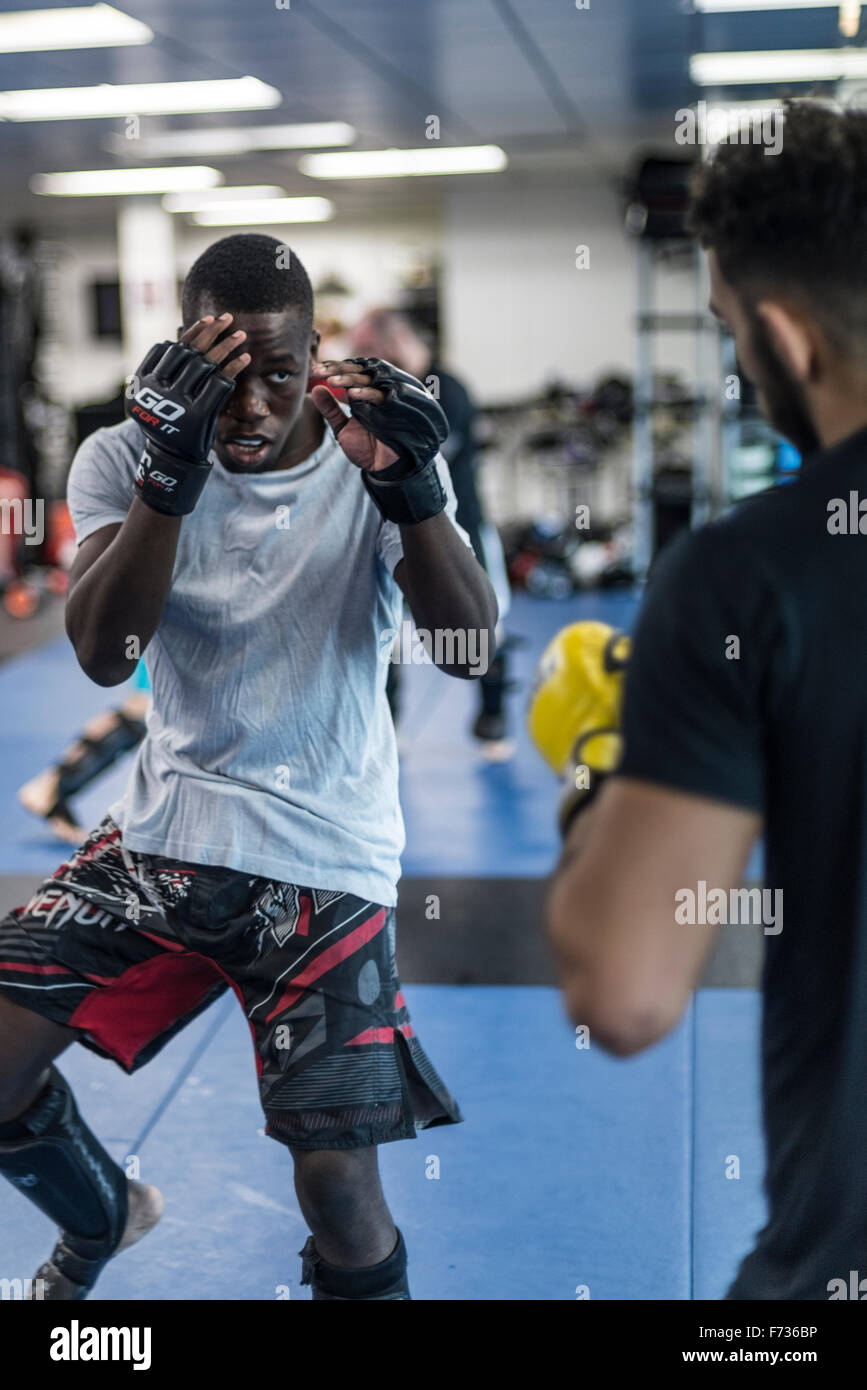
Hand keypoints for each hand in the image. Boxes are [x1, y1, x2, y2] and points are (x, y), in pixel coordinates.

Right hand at [125, 315, 250, 515]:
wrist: (173, 460)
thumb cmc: (169, 423)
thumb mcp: (157, 395)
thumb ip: (167, 370)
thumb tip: (180, 336)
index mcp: (144, 381)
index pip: (171, 347)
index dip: (192, 332)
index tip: (209, 320)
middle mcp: (157, 389)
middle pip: (190, 352)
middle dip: (212, 333)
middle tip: (229, 319)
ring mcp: (177, 402)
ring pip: (205, 365)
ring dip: (226, 347)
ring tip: (242, 335)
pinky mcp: (197, 414)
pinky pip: (219, 384)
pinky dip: (234, 369)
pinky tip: (246, 359)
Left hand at [308, 360, 400, 472]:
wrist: (382, 468)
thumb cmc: (365, 448)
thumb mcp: (342, 428)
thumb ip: (330, 409)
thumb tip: (315, 389)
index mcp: (364, 392)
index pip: (349, 371)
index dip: (333, 368)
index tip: (314, 370)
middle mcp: (375, 391)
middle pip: (359, 370)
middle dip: (337, 369)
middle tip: (318, 370)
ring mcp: (386, 398)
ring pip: (369, 378)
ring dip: (349, 377)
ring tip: (331, 380)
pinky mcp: (395, 408)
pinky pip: (381, 396)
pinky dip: (366, 393)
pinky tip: (351, 393)